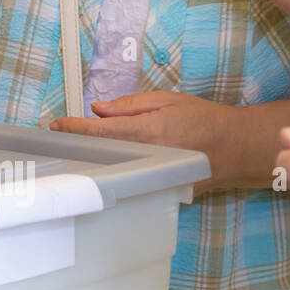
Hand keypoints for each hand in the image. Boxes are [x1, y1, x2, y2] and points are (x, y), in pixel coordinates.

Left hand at [51, 90, 230, 166]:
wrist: (234, 148)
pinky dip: (114, 173)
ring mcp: (153, 176)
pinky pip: (130, 180)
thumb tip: (97, 110)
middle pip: (101, 153)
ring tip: (77, 151)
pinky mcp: (159, 188)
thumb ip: (129, 107)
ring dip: (93, 161)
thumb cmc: (202, 119)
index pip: (100, 132)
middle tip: (58, 138)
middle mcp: (148, 156)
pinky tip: (104, 167)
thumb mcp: (166, 100)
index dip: (74, 129)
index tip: (56, 125)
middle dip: (78, 145)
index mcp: (148, 131)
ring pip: (112, 169)